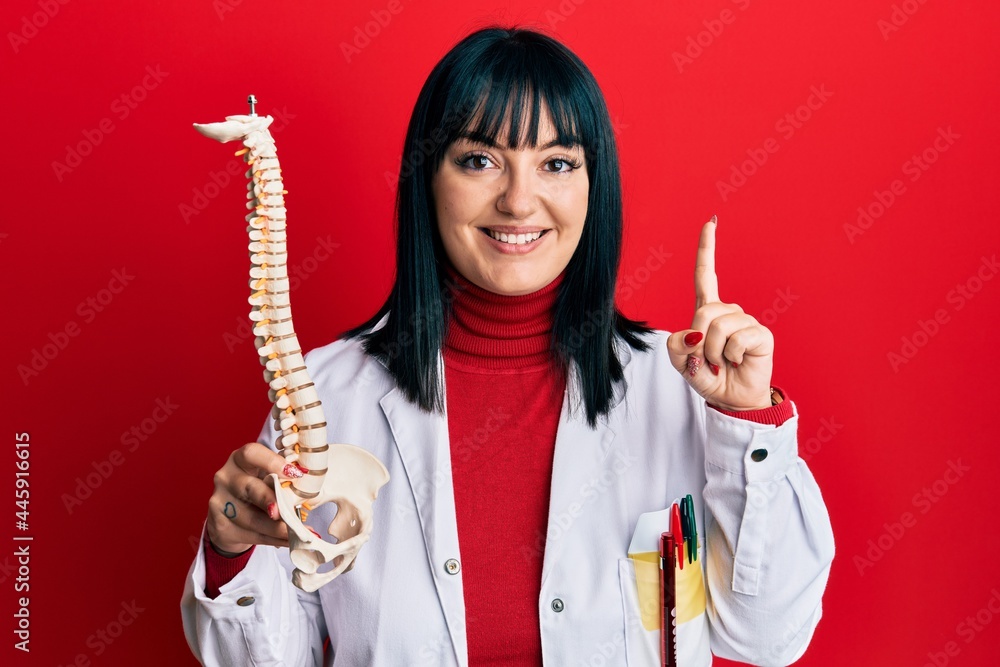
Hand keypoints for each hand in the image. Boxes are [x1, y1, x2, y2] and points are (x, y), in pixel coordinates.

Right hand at [205, 443, 302, 553]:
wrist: (230, 517)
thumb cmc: (256, 491)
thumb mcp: (265, 479)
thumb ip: (280, 481)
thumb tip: (308, 489)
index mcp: (240, 460)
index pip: (251, 453)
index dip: (272, 462)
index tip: (294, 474)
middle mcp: (226, 477)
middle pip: (249, 487)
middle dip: (270, 500)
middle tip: (287, 511)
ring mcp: (219, 502)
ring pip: (251, 518)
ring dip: (277, 528)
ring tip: (298, 532)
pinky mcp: (220, 525)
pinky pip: (251, 534)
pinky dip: (273, 539)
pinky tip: (289, 540)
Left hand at [666, 216, 773, 410]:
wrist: (732, 399)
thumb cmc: (707, 376)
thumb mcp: (681, 362)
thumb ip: (676, 346)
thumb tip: (694, 333)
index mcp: (708, 311)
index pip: (705, 275)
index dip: (706, 249)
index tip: (711, 223)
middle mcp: (728, 312)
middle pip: (704, 311)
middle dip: (698, 339)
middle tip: (706, 358)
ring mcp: (746, 321)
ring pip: (718, 327)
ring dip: (713, 351)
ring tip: (722, 361)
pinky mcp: (761, 335)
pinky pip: (736, 339)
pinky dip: (730, 355)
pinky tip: (738, 361)